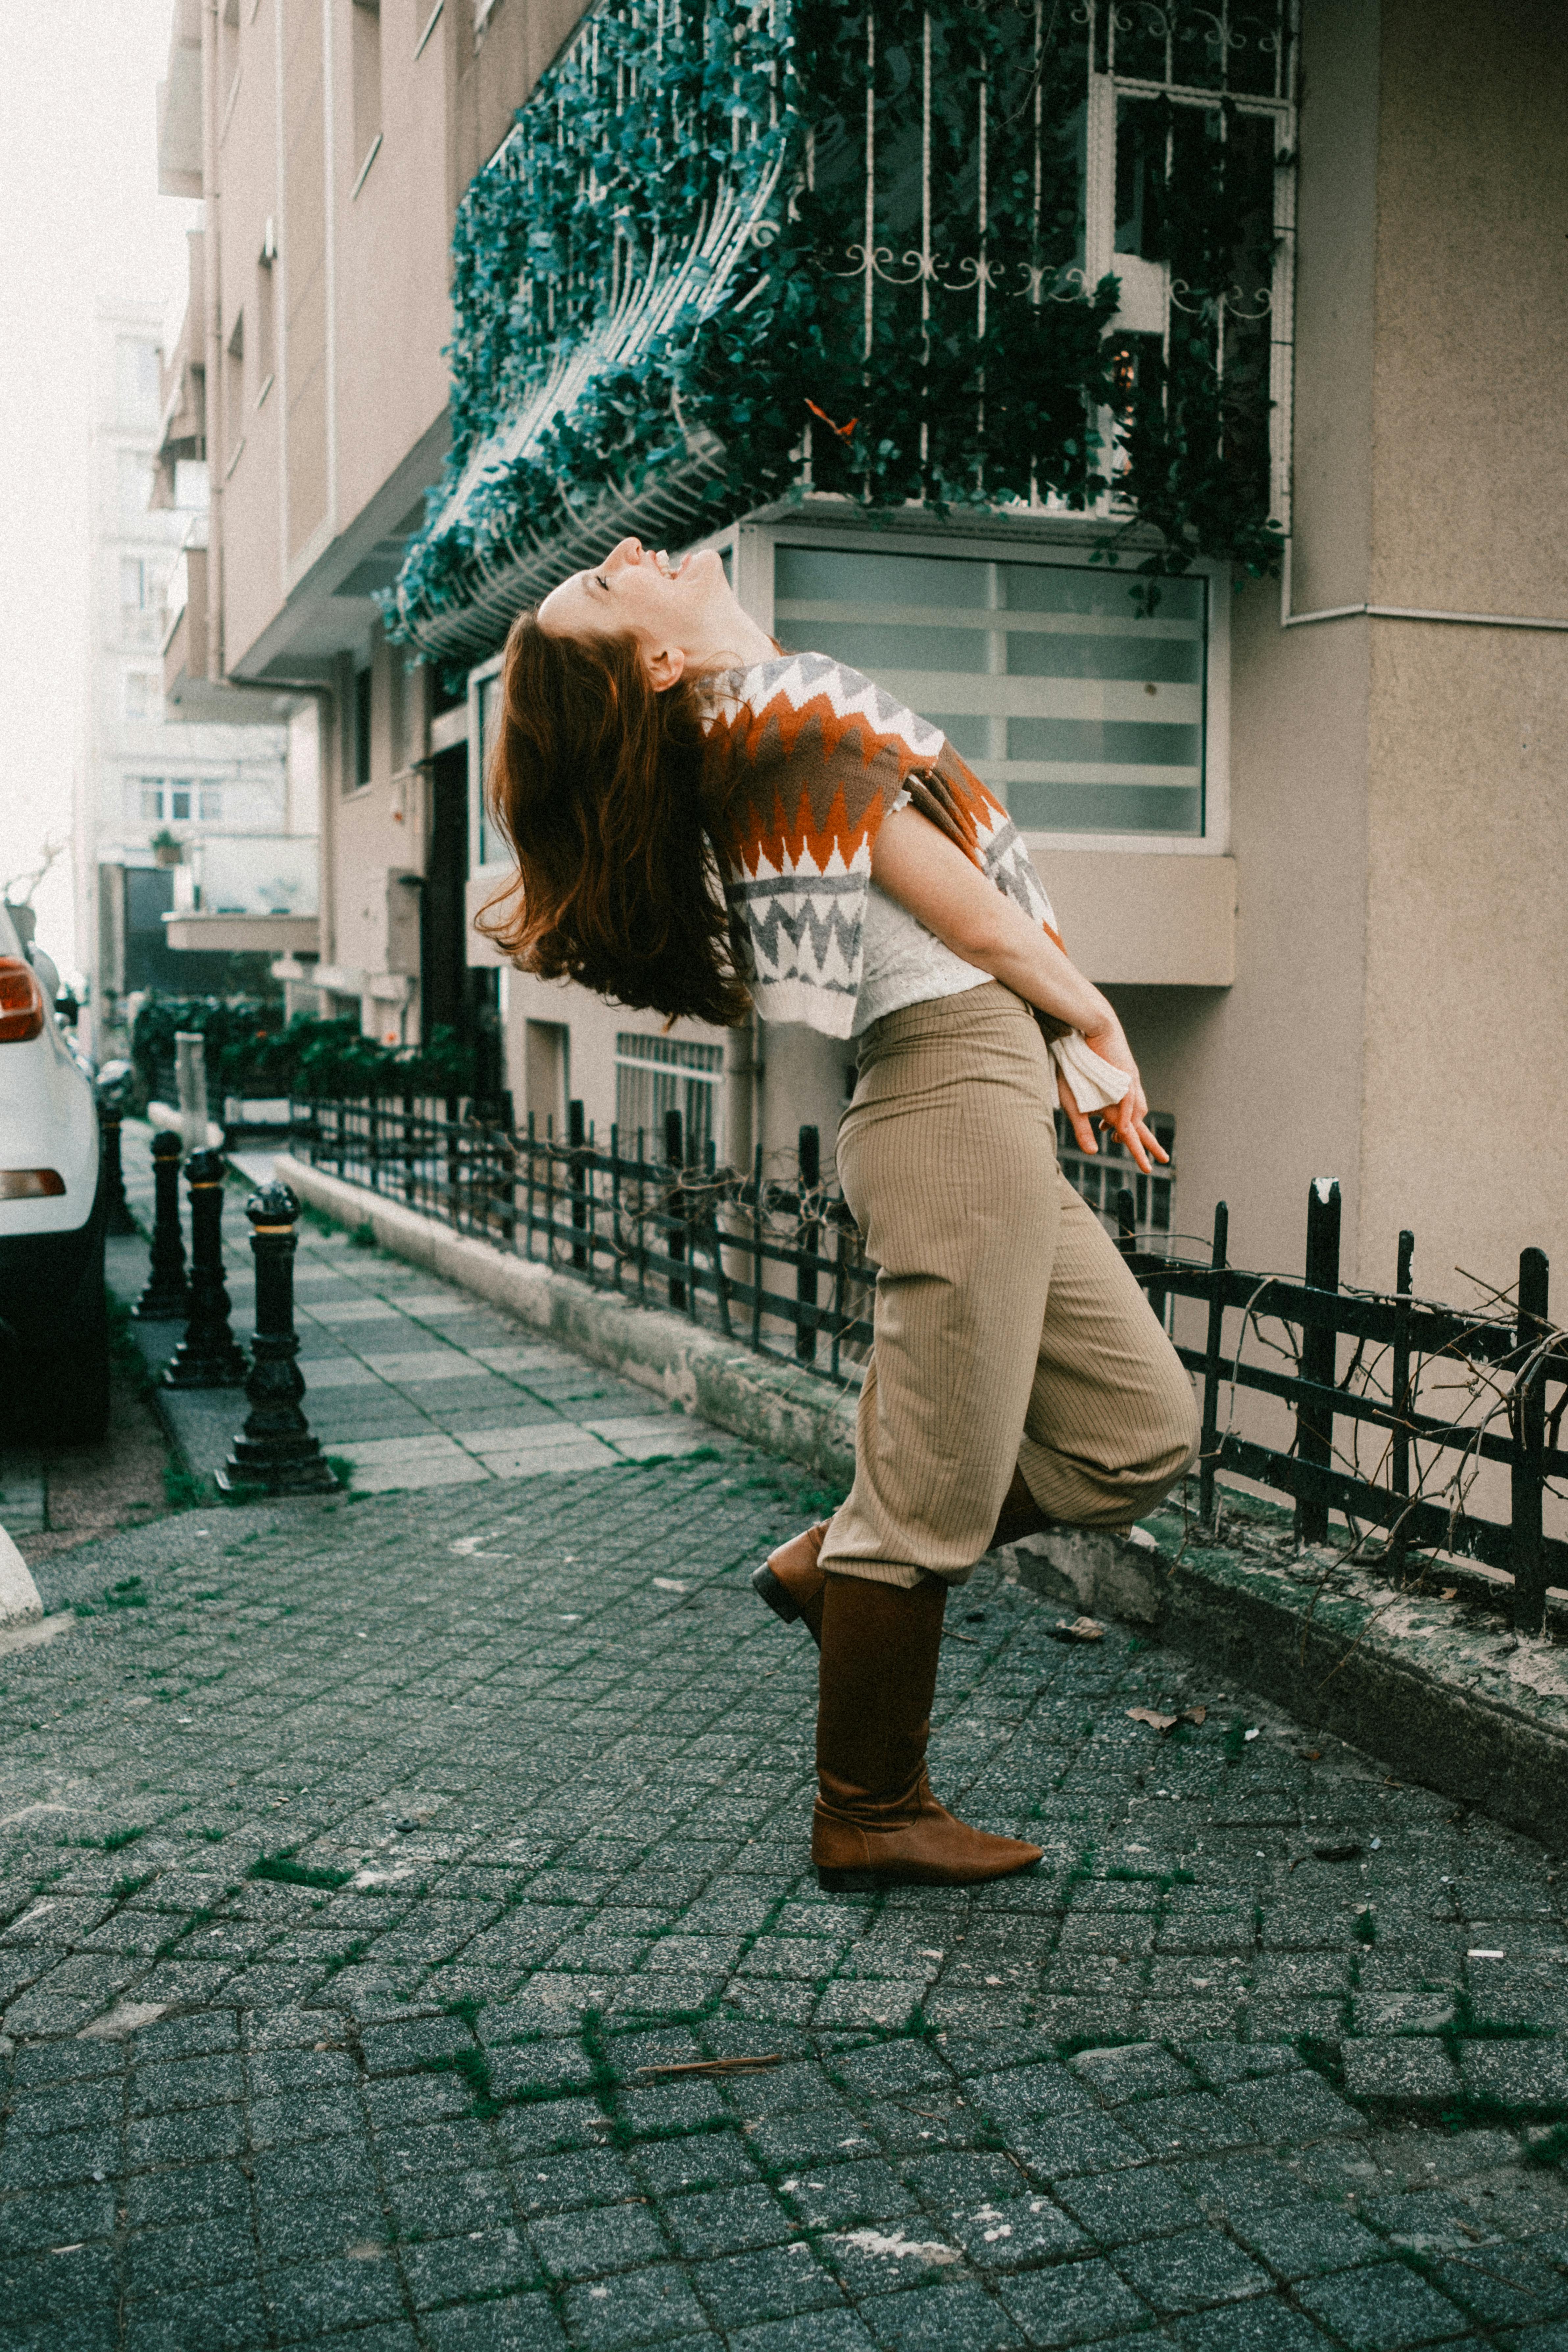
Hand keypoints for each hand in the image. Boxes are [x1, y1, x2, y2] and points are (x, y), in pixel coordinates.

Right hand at [1062, 1022, 1169, 1177]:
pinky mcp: (1124, 1075)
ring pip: (1136, 1114)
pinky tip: (1121, 1126)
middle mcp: (1125, 1097)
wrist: (1082, 1030)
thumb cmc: (1075, 1064)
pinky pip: (1127, 1099)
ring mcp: (1127, 1086)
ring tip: (1123, 1141)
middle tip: (1163, 1162)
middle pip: (1141, 1126)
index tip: (1146, 1165)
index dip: (1139, 1147)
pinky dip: (1125, 1114)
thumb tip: (1094, 1151)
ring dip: (1133, 1130)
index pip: (1130, 1130)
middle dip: (1150, 1145)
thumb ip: (1084, 1127)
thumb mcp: (1076, 1103)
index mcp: (1116, 1103)